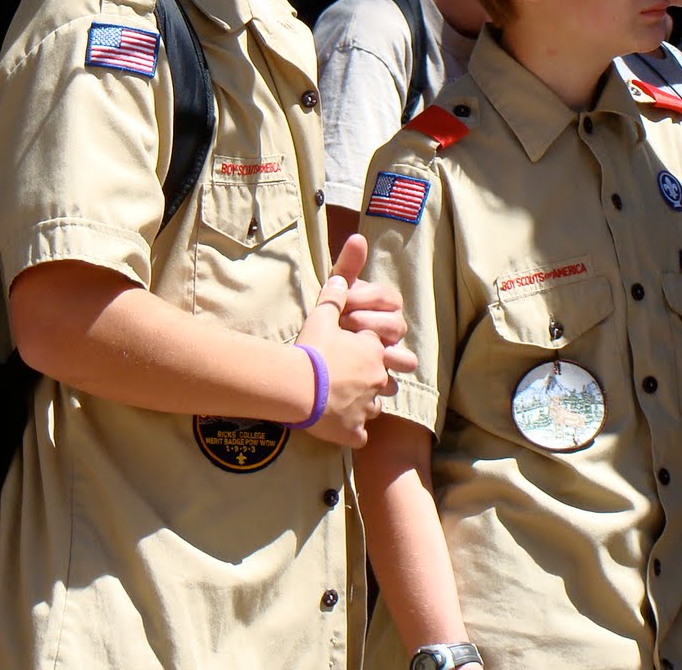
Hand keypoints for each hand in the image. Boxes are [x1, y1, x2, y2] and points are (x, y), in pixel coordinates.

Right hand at [296, 237, 415, 447]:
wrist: (296, 384)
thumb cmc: (310, 348)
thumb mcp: (323, 313)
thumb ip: (337, 289)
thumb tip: (355, 244)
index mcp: (372, 350)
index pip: (384, 352)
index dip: (373, 355)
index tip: (360, 359)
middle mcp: (376, 379)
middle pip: (384, 383)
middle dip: (373, 383)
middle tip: (353, 384)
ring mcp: (366, 407)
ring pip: (374, 408)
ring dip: (363, 407)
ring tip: (344, 406)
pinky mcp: (354, 432)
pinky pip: (361, 436)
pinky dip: (353, 434)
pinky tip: (342, 432)